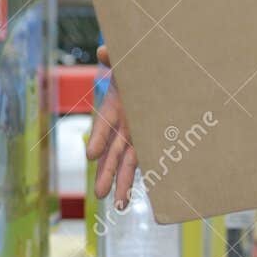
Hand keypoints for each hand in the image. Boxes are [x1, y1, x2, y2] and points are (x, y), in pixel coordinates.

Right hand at [86, 45, 138, 208]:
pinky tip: (137, 197)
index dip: (99, 139)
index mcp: (115, 107)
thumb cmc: (142, 68)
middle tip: (98, 195)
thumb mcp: (130, 62)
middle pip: (113, 153)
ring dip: (122, 184)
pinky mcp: (153, 142)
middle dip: (106, 173)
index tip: (91, 155)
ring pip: (128, 163)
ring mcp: (138, 136)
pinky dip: (145, 178)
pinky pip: (148, 161)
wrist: (165, 75)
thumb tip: (104, 50)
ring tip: (118, 206)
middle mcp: (124, 126)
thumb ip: (117, 58)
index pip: (105, 125)